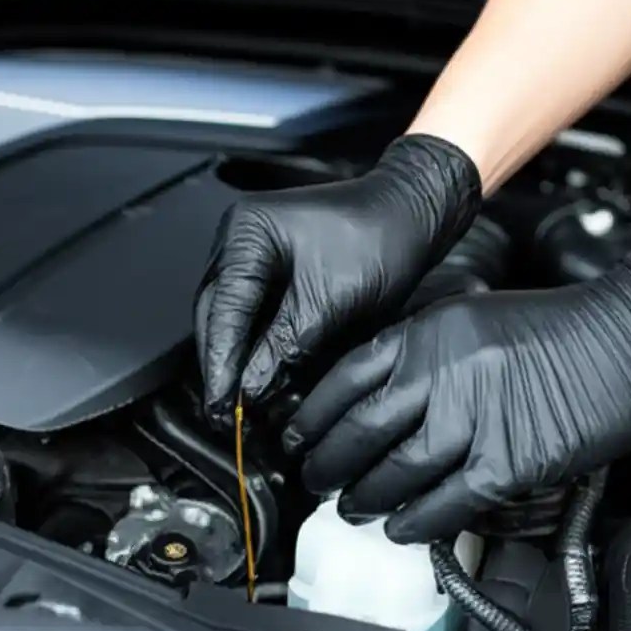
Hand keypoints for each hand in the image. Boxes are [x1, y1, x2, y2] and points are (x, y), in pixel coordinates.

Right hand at [194, 135, 480, 424]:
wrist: (414, 214)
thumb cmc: (382, 238)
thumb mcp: (332, 302)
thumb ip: (285, 347)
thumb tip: (251, 391)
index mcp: (247, 233)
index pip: (223, 309)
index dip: (220, 364)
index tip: (222, 407)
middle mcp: (239, 239)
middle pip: (216, 314)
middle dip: (222, 366)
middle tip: (226, 415)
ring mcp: (252, 253)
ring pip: (230, 318)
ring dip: (236, 360)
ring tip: (241, 405)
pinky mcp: (271, 269)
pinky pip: (252, 313)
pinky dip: (256, 346)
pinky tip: (261, 377)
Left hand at [284, 242, 630, 542]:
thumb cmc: (559, 326)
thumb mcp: (472, 318)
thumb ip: (425, 353)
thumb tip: (382, 398)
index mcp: (428, 332)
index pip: (346, 376)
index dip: (312, 414)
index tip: (296, 435)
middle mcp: (442, 371)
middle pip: (360, 427)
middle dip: (326, 462)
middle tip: (313, 480)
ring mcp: (475, 416)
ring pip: (397, 469)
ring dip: (365, 496)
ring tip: (351, 508)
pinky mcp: (510, 458)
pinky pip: (448, 501)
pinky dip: (418, 522)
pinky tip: (402, 530)